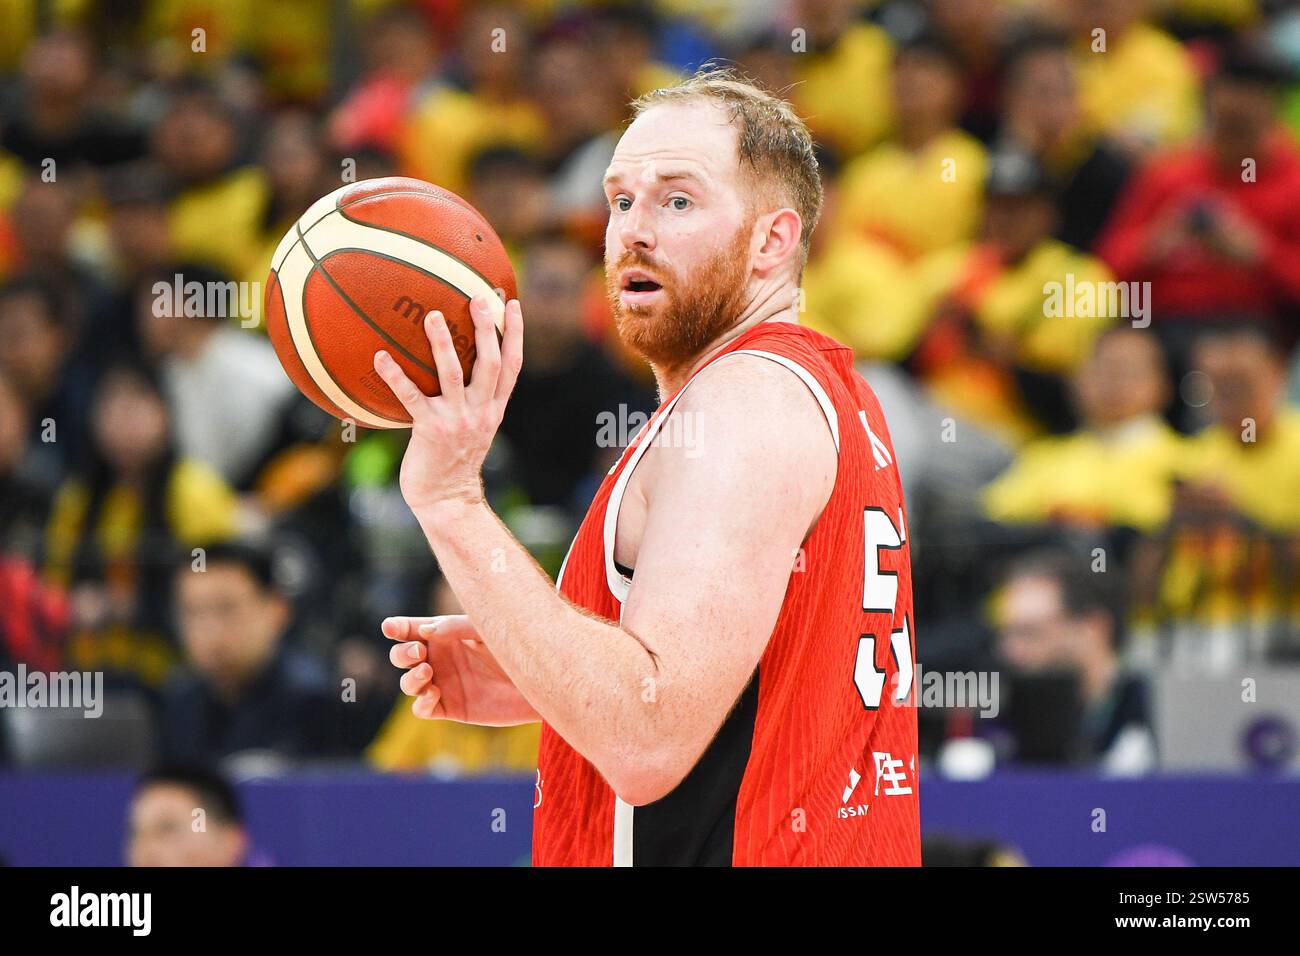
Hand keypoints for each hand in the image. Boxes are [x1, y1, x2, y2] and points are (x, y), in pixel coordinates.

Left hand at [372, 295, 523, 512]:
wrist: (447, 499)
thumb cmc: (453, 462)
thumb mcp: (474, 429)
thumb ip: (472, 401)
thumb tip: (455, 369)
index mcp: (493, 409)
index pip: (512, 366)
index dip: (514, 334)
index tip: (511, 304)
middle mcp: (480, 412)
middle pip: (490, 363)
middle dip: (487, 328)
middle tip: (477, 298)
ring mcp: (457, 421)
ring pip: (454, 374)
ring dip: (442, 344)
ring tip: (432, 316)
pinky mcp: (430, 431)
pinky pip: (411, 397)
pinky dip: (395, 376)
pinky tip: (380, 357)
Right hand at [382, 614, 538, 725]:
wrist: (537, 680)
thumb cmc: (513, 648)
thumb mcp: (485, 630)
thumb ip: (454, 628)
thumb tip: (423, 632)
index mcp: (444, 635)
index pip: (412, 629)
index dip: (397, 627)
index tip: (391, 627)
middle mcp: (439, 659)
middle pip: (402, 656)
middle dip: (402, 654)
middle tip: (418, 652)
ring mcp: (443, 684)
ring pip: (407, 684)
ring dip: (410, 678)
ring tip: (427, 674)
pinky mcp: (451, 708)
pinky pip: (422, 709)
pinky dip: (421, 702)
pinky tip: (433, 693)